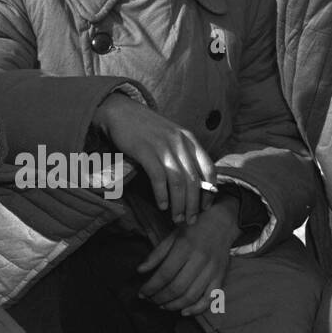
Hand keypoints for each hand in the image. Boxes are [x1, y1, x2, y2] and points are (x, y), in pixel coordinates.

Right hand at [93, 94, 215, 224]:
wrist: (121, 112)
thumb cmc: (146, 128)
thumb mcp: (172, 137)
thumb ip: (184, 155)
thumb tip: (194, 183)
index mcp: (189, 140)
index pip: (209, 169)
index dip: (209, 191)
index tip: (205, 207)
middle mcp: (180, 143)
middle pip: (194, 180)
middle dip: (194, 204)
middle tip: (190, 220)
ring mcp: (163, 146)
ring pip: (178, 181)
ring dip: (179, 204)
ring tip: (176, 218)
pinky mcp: (145, 151)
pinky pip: (158, 177)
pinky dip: (162, 194)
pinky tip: (161, 205)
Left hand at [136, 198, 236, 314]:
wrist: (221, 223)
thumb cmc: (192, 229)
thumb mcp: (171, 236)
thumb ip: (156, 255)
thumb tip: (140, 271)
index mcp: (185, 247)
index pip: (164, 274)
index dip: (151, 287)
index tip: (141, 293)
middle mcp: (199, 260)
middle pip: (177, 288)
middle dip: (160, 298)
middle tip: (151, 301)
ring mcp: (212, 270)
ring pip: (192, 296)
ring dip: (174, 305)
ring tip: (163, 306)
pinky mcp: (221, 277)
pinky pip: (210, 299)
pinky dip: (197, 309)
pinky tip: (184, 312)